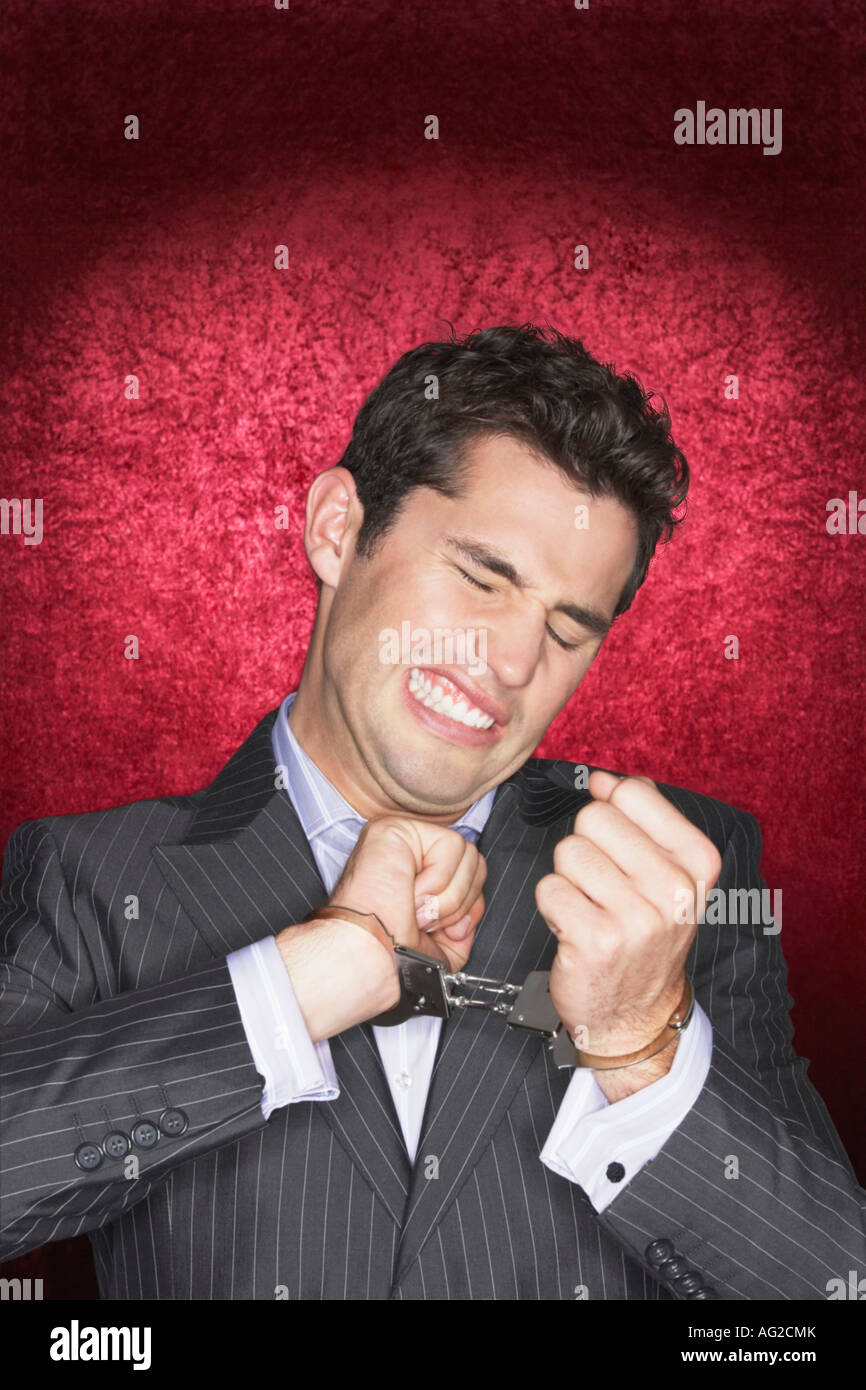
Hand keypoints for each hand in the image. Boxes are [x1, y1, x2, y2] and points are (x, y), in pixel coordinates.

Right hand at [276, 816, 486, 1040]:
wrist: (372, 955)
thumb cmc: (394, 953)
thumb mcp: (444, 946)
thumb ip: (465, 923)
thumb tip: (472, 914)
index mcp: (422, 875)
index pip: (472, 875)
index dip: (469, 906)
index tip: (446, 931)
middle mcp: (414, 852)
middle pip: (475, 861)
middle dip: (458, 902)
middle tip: (425, 919)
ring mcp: (405, 836)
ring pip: (468, 853)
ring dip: (447, 895)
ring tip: (416, 908)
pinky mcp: (398, 827)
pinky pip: (450, 846)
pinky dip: (437, 880)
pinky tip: (410, 892)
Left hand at [537, 771, 721, 1058]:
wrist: (637, 1016)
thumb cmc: (645, 936)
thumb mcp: (666, 873)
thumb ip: (640, 817)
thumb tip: (603, 780)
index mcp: (697, 862)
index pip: (632, 793)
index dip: (612, 814)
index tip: (620, 849)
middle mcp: (675, 889)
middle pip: (594, 818)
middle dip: (587, 848)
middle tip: (603, 889)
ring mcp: (638, 918)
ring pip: (568, 852)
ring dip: (568, 880)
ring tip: (591, 909)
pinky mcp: (596, 941)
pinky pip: (548, 889)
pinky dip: (552, 908)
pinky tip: (575, 929)